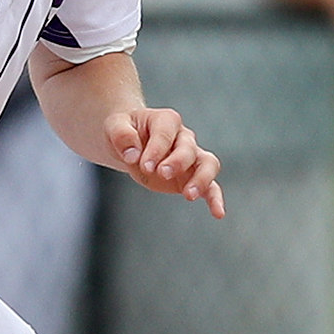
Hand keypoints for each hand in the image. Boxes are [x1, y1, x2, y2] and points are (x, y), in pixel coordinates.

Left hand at [104, 105, 225, 217]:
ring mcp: (191, 157)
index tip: (144, 165)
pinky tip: (218, 213)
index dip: (157, 149)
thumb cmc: (125, 131)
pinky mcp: (192, 176)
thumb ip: (122, 135)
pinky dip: (215, 199)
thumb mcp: (115, 126)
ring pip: (208, 164)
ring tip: (189, 195)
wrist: (131, 142)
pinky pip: (211, 186)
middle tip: (161, 174)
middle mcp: (183, 137)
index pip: (166, 133)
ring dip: (201, 179)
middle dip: (177, 162)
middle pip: (189, 148)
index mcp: (166, 120)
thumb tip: (132, 155)